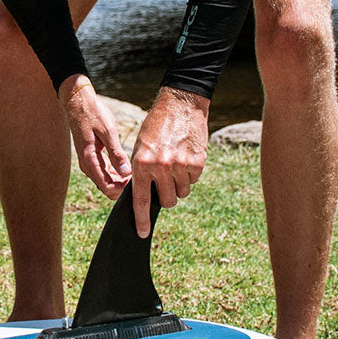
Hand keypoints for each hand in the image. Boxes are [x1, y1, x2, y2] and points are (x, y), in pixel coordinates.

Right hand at [59, 74, 131, 198]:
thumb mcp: (107, 131)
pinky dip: (115, 173)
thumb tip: (126, 173)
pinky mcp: (92, 158)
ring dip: (119, 180)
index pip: (106, 186)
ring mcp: (89, 162)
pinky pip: (104, 172)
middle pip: (106, 187)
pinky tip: (126, 167)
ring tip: (135, 171)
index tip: (136, 180)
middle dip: (122, 186)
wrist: (78, 102)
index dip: (122, 188)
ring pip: (105, 181)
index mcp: (89, 160)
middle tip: (139, 176)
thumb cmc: (93, 114)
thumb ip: (116, 154)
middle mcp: (87, 165)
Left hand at [131, 87, 208, 236]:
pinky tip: (184, 156)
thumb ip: (141, 172)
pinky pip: (193, 181)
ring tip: (174, 163)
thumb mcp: (140, 147)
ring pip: (182, 193)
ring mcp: (180, 166)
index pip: (141, 200)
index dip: (142, 220)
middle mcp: (161, 167)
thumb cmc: (156, 126)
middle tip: (165, 182)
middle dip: (166, 197)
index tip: (142, 233)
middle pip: (167, 201)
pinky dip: (189, 174)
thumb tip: (144, 196)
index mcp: (142, 164)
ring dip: (178, 184)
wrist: (180, 104)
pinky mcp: (197, 163)